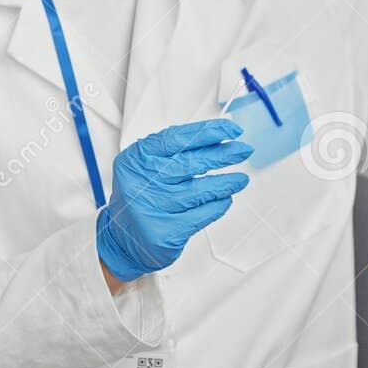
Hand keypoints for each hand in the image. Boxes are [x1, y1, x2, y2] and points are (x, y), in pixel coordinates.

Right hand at [96, 118, 253, 281]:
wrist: (124, 238)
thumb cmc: (144, 194)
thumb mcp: (150, 165)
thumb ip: (179, 150)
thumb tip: (222, 138)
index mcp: (137, 158)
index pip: (177, 138)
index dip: (208, 132)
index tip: (231, 129)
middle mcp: (141, 181)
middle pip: (191, 163)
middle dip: (223, 155)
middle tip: (243, 150)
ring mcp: (152, 208)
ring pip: (200, 191)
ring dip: (226, 183)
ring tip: (240, 179)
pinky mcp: (165, 232)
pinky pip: (202, 214)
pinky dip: (218, 205)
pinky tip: (225, 199)